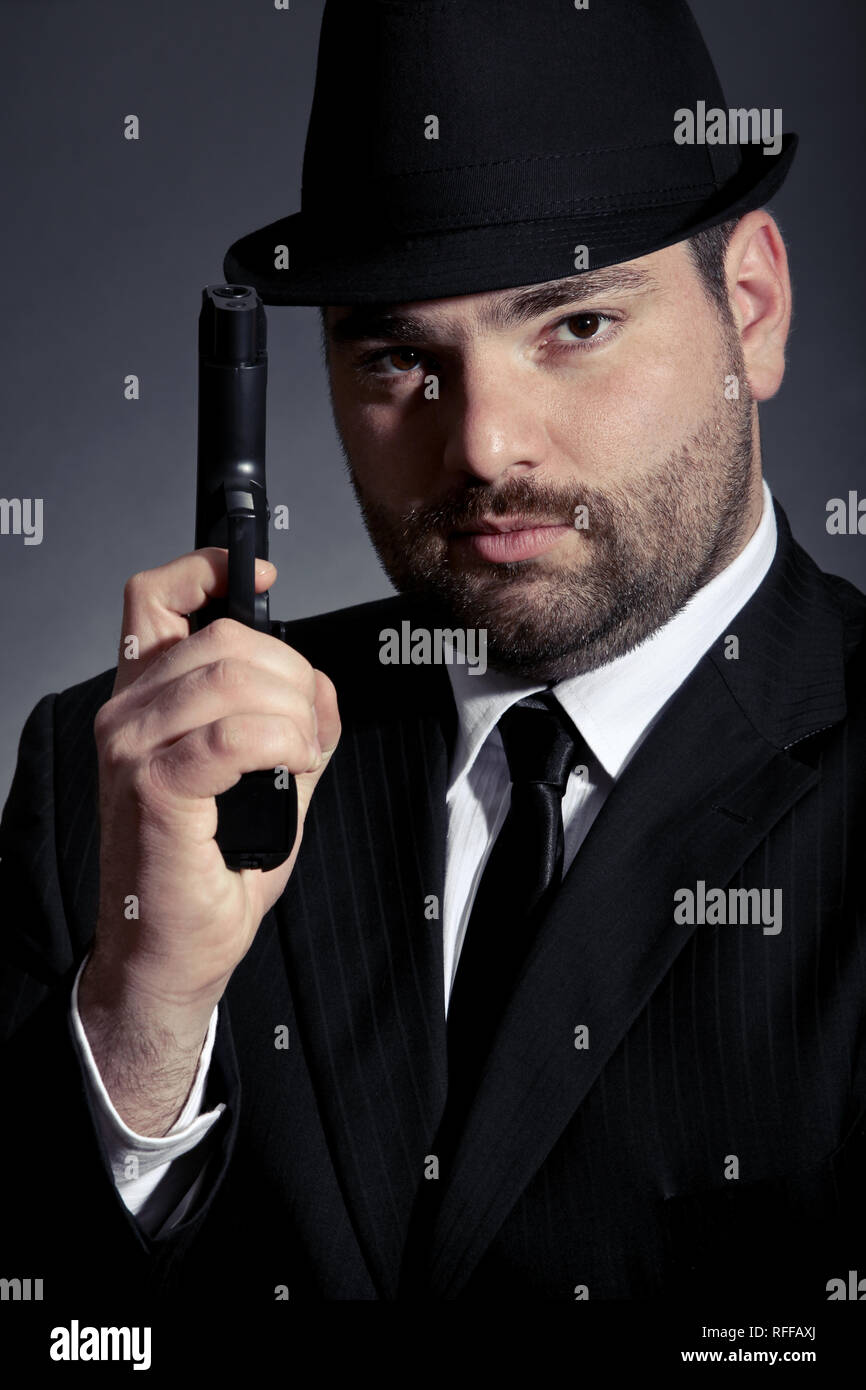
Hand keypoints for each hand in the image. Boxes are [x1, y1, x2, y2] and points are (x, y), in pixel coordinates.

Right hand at [78, 548, 339, 1133]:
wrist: (171, 953)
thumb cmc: (210, 870)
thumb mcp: (263, 776)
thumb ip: (286, 720)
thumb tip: (318, 685)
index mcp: (142, 702)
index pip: (154, 599)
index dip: (208, 570)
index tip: (262, 576)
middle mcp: (125, 714)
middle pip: (225, 636)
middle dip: (294, 673)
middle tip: (309, 730)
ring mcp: (131, 748)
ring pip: (235, 676)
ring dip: (294, 711)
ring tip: (301, 756)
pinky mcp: (155, 787)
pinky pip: (236, 733)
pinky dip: (283, 742)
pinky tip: (293, 765)